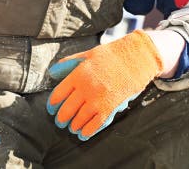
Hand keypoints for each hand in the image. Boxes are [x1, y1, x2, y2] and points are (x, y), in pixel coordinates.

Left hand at [46, 30, 162, 140]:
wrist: (136, 58)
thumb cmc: (112, 55)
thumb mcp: (87, 55)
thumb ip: (68, 64)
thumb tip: (52, 73)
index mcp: (78, 74)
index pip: (58, 94)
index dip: (53, 105)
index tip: (52, 109)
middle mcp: (86, 88)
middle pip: (67, 109)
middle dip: (62, 119)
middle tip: (60, 122)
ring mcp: (98, 99)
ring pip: (80, 119)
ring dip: (74, 126)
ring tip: (72, 128)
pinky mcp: (110, 107)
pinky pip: (96, 124)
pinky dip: (88, 131)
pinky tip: (84, 134)